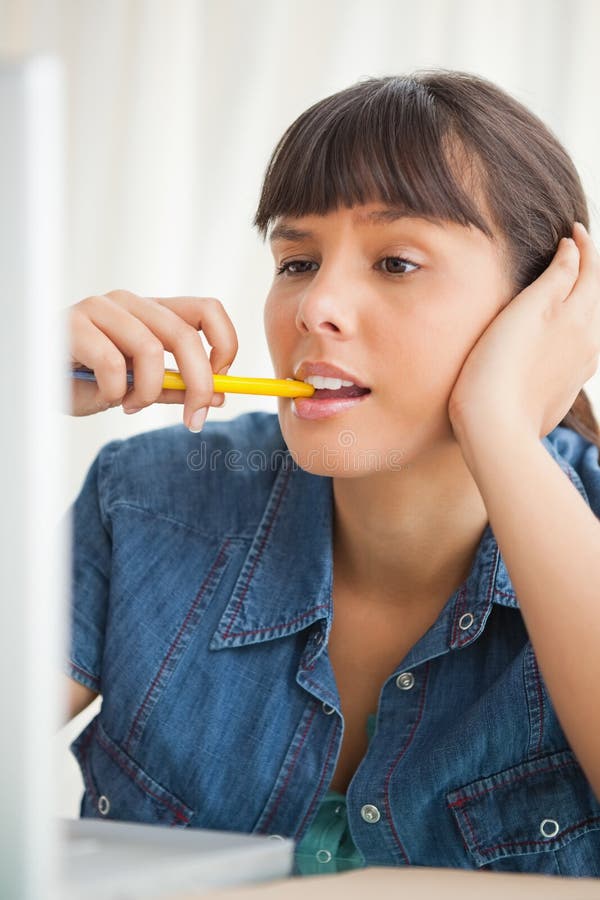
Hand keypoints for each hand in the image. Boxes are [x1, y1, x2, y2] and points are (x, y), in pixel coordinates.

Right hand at [66, 290, 237, 431]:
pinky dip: (114, 392)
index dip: (225, 346)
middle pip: (186, 335)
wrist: (39, 382)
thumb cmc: (87, 380)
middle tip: (194, 418)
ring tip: (130, 404)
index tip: (221, 382)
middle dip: (199, 385)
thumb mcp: (139, 388)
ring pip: (151, 350)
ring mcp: (102, 309)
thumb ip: (175, 388)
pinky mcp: (75, 324)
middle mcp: (132, 303)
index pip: (208, 310)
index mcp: (153, 312)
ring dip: (148, 392)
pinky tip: (104, 397)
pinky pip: (113, 363)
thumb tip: (219, 397)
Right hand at [448, 222, 599, 442]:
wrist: (495, 427)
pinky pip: (581, 347)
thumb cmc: (500, 367)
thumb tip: (573, 250)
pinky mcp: (564, 388)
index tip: (573, 228)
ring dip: (584, 299)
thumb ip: (555, 277)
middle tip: (576, 251)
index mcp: (579, 317)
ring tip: (571, 286)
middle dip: (589, 270)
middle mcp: (588, 342)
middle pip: (597, 296)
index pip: (591, 270)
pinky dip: (577, 326)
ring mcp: (578, 368)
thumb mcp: (526, 310)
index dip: (583, 245)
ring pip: (592, 323)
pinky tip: (562, 332)